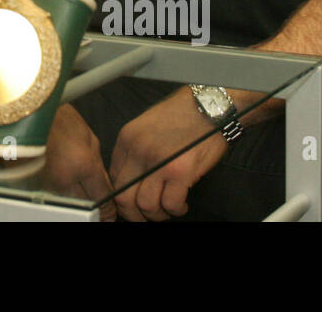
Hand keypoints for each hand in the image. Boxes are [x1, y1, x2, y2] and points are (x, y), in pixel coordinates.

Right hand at [42, 103, 116, 220]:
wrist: (29, 111)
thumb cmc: (57, 117)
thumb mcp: (88, 136)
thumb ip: (99, 165)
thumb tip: (106, 187)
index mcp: (84, 164)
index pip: (102, 198)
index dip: (108, 207)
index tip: (110, 210)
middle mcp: (65, 179)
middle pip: (86, 205)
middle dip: (92, 203)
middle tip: (93, 196)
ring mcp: (47, 183)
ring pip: (68, 202)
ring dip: (75, 198)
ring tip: (74, 182)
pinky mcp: (34, 184)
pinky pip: (53, 195)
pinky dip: (59, 192)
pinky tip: (59, 177)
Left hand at [108, 87, 227, 221]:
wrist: (208, 105)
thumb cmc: (182, 115)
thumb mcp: (146, 127)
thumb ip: (135, 151)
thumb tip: (131, 179)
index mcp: (127, 139)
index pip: (113, 178)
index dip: (122, 197)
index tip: (131, 204)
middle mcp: (139, 151)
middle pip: (123, 197)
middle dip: (133, 214)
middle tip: (145, 215)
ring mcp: (159, 162)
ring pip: (146, 205)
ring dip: (157, 214)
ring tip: (167, 208)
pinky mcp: (181, 172)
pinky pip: (170, 204)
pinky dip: (175, 210)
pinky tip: (181, 204)